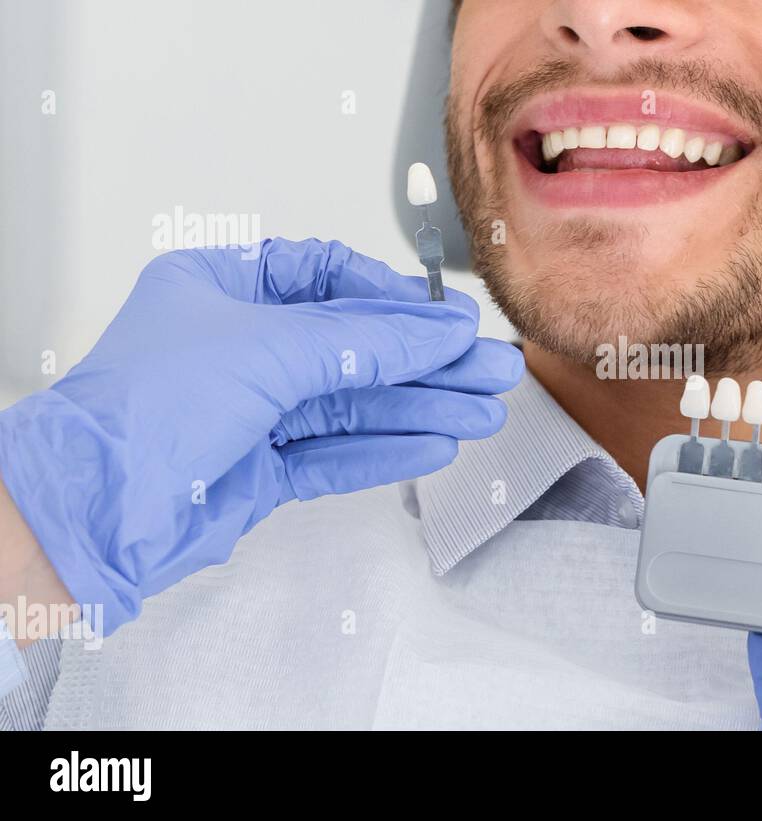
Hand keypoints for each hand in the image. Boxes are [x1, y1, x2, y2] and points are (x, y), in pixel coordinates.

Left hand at [0, 238, 521, 635]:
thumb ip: (364, 343)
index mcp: (221, 287)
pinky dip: (385, 449)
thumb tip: (442, 332)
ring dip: (418, 407)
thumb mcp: (269, 350)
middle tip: (491, 370)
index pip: (326, 277)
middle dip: (424, 362)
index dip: (392, 300)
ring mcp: (249, 409)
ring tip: (483, 412)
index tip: (449, 321)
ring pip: (352, 403)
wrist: (91, 513)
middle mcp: (238, 343)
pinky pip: (336, 451)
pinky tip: (436, 444)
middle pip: (352, 346)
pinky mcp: (258, 468)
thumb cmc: (148, 408)